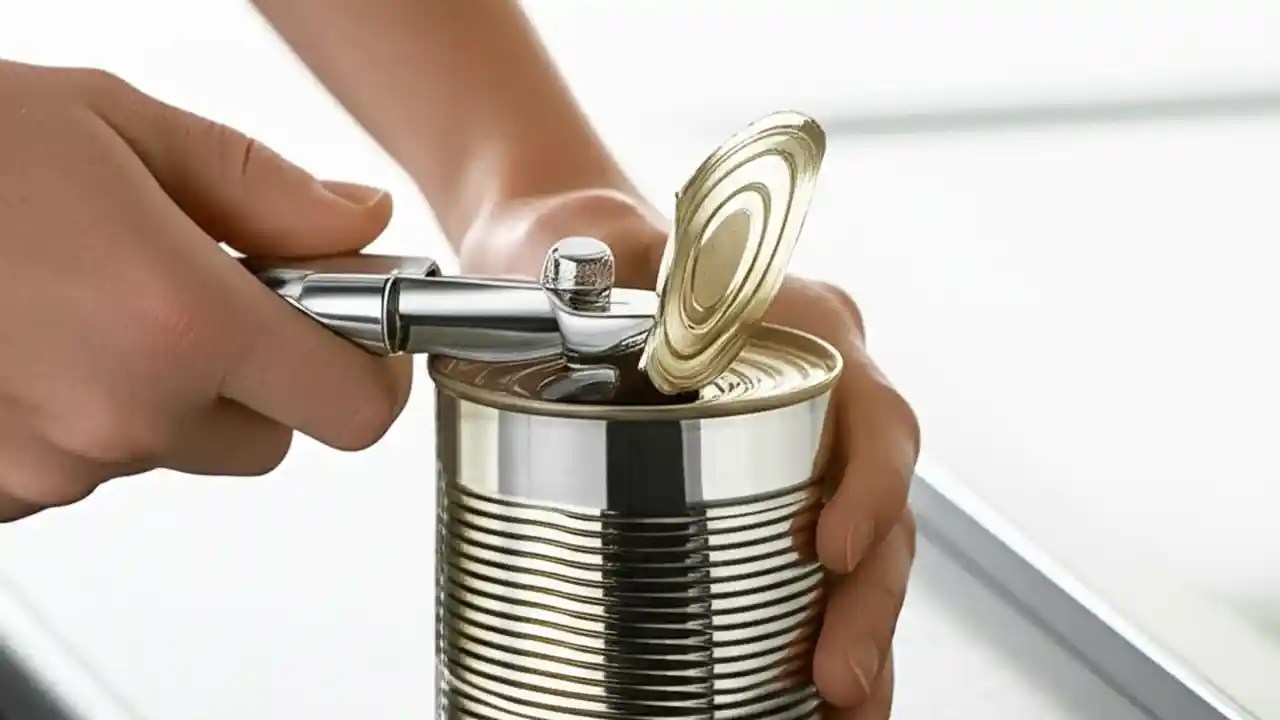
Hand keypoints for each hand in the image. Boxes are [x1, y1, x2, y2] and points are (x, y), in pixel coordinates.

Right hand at [0, 60, 411, 520]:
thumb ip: (266, 193)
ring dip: (155, 390)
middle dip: (253, 373)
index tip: (356, 333)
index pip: (351, 408)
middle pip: (265, 437)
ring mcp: (48, 466)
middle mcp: (122, 415)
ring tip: (80, 298)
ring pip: (168, 449)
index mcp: (180, 323)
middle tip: (194, 290)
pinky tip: (29, 340)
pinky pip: (82, 464)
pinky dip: (76, 414)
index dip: (367, 369)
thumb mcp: (122, 126)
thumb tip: (361, 221)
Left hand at [462, 189, 919, 718]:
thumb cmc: (582, 247)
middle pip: (878, 500)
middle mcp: (820, 387)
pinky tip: (816, 695)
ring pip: (863, 545)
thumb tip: (587, 292)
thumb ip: (591, 266)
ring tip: (847, 709)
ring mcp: (804, 439)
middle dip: (868, 597)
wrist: (563, 259)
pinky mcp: (772, 484)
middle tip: (839, 676)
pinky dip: (823, 627)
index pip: (868, 406)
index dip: (869, 482)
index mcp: (801, 323)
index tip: (833, 549)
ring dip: (862, 631)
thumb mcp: (583, 248)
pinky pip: (819, 562)